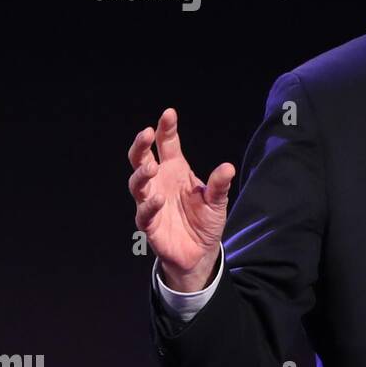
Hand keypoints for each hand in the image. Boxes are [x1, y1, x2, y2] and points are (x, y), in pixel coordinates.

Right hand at [128, 107, 234, 291]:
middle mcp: (159, 183)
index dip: (166, 129)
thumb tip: (228, 167)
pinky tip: (159, 199)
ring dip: (142, 174)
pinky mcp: (149, 225)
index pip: (167, 145)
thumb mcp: (217, 201)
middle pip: (142, 159)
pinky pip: (144, 214)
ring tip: (151, 168)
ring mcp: (151, 203)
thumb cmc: (204, 220)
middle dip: (141, 145)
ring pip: (137, 184)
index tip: (168, 113)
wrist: (199, 253)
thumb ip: (219, 185)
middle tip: (146, 133)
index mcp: (175, 171)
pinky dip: (150, 206)